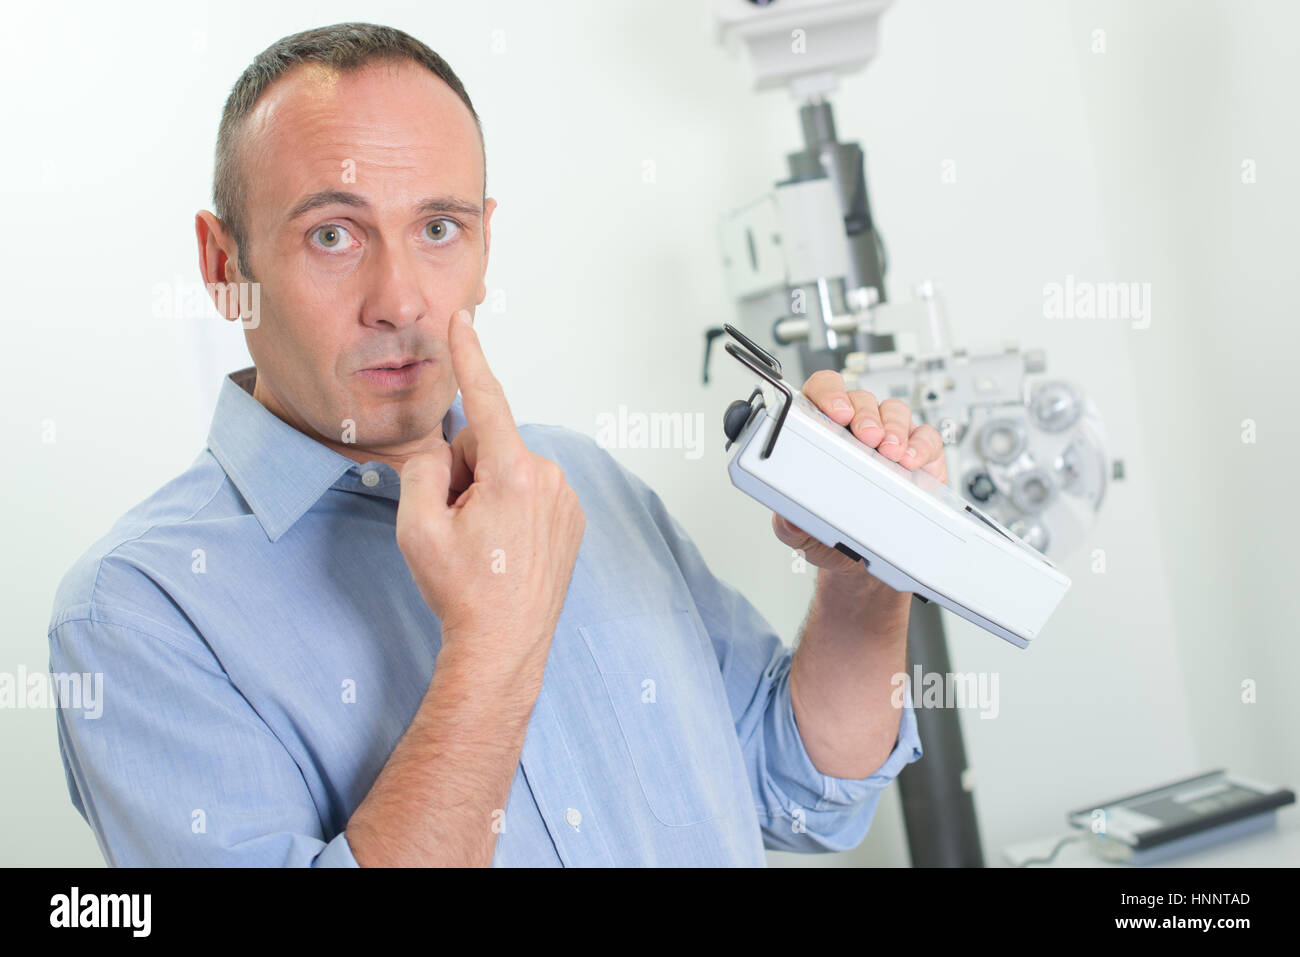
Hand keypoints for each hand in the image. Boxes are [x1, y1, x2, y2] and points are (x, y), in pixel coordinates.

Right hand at [396, 310, 585, 671]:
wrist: (503, 645)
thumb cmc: (462, 591)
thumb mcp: (417, 527)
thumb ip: (422, 469)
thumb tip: (442, 451)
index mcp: (512, 473)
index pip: (486, 400)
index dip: (471, 356)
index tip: (464, 319)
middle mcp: (548, 478)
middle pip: (488, 445)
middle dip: (465, 473)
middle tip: (457, 527)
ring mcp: (566, 499)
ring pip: (509, 470)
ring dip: (488, 493)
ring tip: (484, 544)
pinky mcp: (573, 517)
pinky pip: (530, 492)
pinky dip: (511, 509)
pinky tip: (504, 548)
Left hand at [771, 369, 947, 577]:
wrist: (859, 562)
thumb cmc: (828, 534)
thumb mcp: (801, 531)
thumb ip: (788, 523)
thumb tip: (787, 520)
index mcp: (821, 433)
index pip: (822, 393)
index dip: (829, 394)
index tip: (836, 412)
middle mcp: (855, 429)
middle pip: (861, 400)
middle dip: (864, 415)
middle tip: (866, 436)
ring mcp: (889, 438)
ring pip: (894, 411)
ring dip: (892, 427)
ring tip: (888, 452)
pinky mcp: (920, 455)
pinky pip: (925, 437)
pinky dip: (920, 445)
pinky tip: (911, 460)